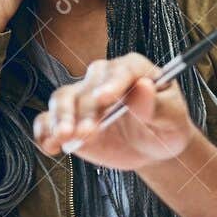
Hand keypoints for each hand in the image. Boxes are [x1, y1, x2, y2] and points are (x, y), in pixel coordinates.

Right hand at [32, 53, 194, 169]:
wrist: (151, 147)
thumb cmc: (166, 127)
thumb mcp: (172, 119)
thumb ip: (158, 105)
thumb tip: (144, 87)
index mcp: (134, 69)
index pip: (121, 70)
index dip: (112, 83)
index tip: (105, 99)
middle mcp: (104, 78)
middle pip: (87, 86)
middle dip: (85, 110)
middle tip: (88, 132)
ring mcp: (84, 97)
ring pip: (62, 98)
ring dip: (60, 118)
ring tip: (65, 138)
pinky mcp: (69, 119)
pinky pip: (47, 119)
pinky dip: (44, 131)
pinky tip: (50, 146)